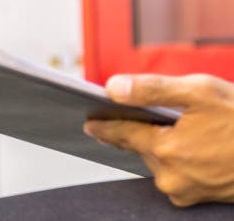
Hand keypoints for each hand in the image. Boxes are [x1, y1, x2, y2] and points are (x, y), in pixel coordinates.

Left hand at [84, 74, 233, 206]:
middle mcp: (171, 176)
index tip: (88, 121)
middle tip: (139, 115)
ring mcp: (185, 191)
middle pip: (139, 147)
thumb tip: (112, 89)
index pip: (121, 133)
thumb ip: (151, 89)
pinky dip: (178, 157)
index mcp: (166, 149)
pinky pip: (176, 173)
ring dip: (162, 143)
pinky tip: (194, 143)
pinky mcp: (199, 198)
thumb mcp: (199, 92)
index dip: (104, 123)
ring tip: (183, 126)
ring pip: (158, 160)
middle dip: (137, 130)